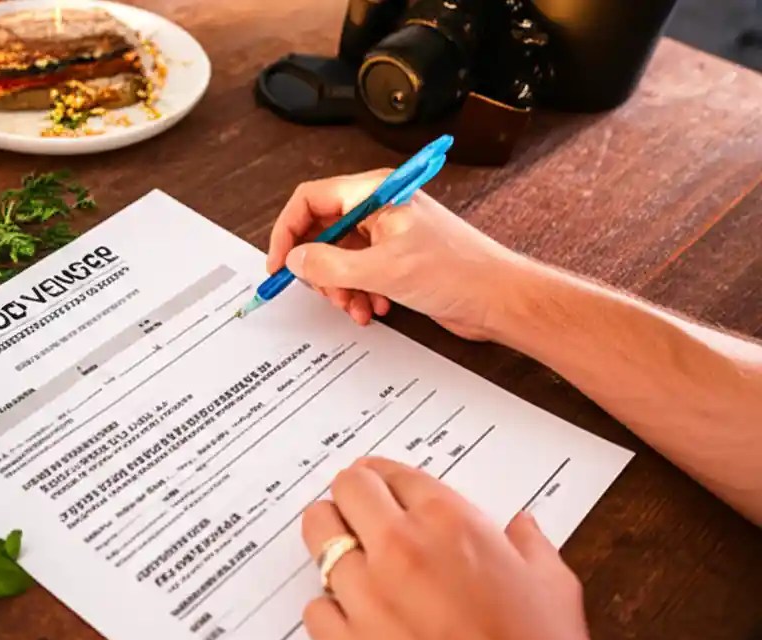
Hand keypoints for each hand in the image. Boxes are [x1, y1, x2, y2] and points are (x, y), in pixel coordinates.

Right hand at [267, 171, 534, 339]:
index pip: (311, 199)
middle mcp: (380, 208)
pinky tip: (375, 308)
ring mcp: (389, 234)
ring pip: (339, 257)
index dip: (287, 231)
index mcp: (376, 194)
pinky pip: (359, 273)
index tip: (279, 263)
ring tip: (355, 306)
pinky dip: (359, 293)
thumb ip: (330, 264)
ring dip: (339, 286)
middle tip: (326, 291)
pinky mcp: (397, 259)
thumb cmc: (458, 272)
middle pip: (322, 231)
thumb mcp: (383, 270)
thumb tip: (296, 259)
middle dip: (318, 267)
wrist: (499, 299)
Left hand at [301, 457, 612, 639]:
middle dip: (352, 496)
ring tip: (348, 557)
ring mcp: (365, 598)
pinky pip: (314, 606)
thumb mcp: (555, 593)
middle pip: (347, 489)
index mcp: (451, 525)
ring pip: (318, 538)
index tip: (383, 482)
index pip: (395, 473)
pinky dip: (330, 608)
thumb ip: (531, 548)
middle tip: (358, 509)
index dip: (388, 477)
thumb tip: (522, 527)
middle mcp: (401, 550)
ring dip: (332, 544)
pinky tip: (351, 617)